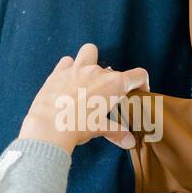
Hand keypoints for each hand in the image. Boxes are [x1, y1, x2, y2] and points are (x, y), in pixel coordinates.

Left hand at [18, 42, 149, 152]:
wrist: (49, 127)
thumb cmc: (77, 127)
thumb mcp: (99, 129)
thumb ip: (116, 132)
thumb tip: (129, 141)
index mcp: (114, 84)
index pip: (138, 75)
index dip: (142, 83)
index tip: (139, 91)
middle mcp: (98, 72)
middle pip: (112, 70)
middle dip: (111, 81)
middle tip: (105, 97)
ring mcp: (77, 69)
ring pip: (89, 51)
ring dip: (91, 61)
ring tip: (87, 79)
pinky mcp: (58, 72)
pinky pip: (66, 61)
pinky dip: (69, 68)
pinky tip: (67, 80)